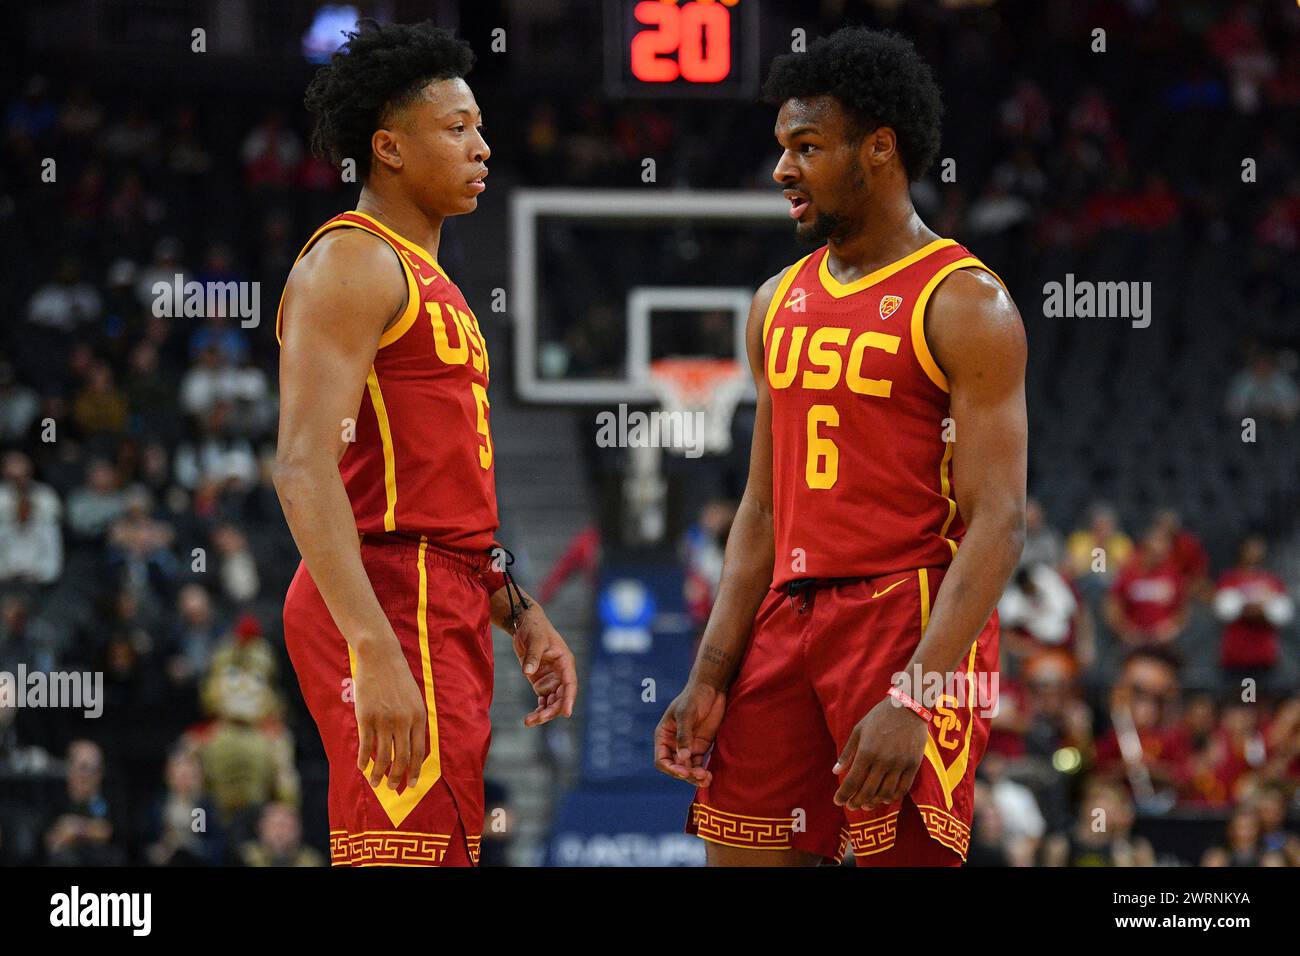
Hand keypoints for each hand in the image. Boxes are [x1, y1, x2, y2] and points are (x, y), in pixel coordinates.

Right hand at [352, 635, 426, 791]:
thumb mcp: (414, 699)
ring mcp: (384, 720)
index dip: (414, 770)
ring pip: (383, 755)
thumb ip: (414, 722)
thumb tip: (412, 748)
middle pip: (402, 757)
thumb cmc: (398, 679)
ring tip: (376, 783)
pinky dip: (364, 759)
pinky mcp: (366, 717)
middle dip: (397, 777)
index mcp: (418, 717)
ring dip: (380, 773)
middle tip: (393, 788)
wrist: (380, 658)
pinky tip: (362, 767)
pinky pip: (366, 744)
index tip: (411, 784)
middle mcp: (403, 721)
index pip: (419, 751)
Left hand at [511, 607, 577, 726]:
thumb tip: (527, 672)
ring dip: (543, 713)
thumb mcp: (535, 640)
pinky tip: (530, 718)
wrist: (524, 624)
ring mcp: (551, 679)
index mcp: (565, 662)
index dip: (569, 699)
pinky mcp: (541, 682)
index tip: (567, 713)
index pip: (570, 684)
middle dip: (551, 710)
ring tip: (529, 722)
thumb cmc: (534, 628)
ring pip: (552, 702)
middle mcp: (561, 674)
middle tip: (537, 719)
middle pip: (561, 697)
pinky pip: (543, 700)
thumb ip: (532, 656)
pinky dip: (538, 710)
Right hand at [654, 681, 725, 785]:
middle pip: (676, 768)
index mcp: (664, 736)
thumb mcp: (686, 714)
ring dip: (695, 777)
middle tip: (699, 775)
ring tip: (706, 779)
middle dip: (686, 775)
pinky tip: (710, 777)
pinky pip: (699, 765)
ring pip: (688, 769)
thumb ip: (684, 735)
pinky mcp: (701, 747)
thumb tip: (683, 758)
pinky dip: (703, 772)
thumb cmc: (695, 697)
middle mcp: (674, 744)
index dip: (671, 769)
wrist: (713, 689)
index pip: (662, 760)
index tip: (684, 772)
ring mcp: (688, 747)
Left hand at [833, 696, 929, 810]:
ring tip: (867, 805)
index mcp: (866, 752)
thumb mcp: (859, 730)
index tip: (838, 801)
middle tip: (851, 806)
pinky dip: (893, 797)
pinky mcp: (913, 765)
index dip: (843, 795)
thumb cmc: (879, 717)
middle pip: (868, 791)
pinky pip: (903, 788)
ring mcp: (899, 765)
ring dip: (874, 802)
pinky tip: (885, 798)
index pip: (852, 781)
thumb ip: (847, 753)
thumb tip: (835, 771)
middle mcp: (883, 761)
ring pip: (886, 793)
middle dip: (856, 802)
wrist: (908, 707)